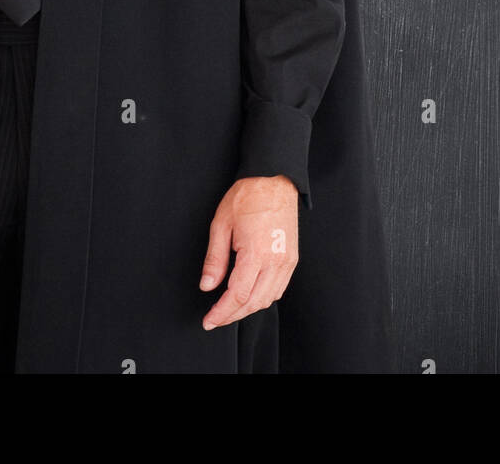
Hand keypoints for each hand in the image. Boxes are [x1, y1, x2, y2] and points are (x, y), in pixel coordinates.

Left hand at [199, 176, 298, 329]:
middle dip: (232, 315)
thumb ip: (214, 259)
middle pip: (254, 303)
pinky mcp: (292, 258)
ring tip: (230, 309)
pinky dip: (264, 298)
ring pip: (268, 299)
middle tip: (215, 318)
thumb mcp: (221, 223)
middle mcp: (275, 261)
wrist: (273, 178)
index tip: (208, 321)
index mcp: (256, 253)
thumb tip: (207, 286)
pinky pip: (279, 288)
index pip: (238, 296)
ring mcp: (287, 261)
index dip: (222, 313)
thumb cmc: (247, 196)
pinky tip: (250, 296)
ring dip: (248, 309)